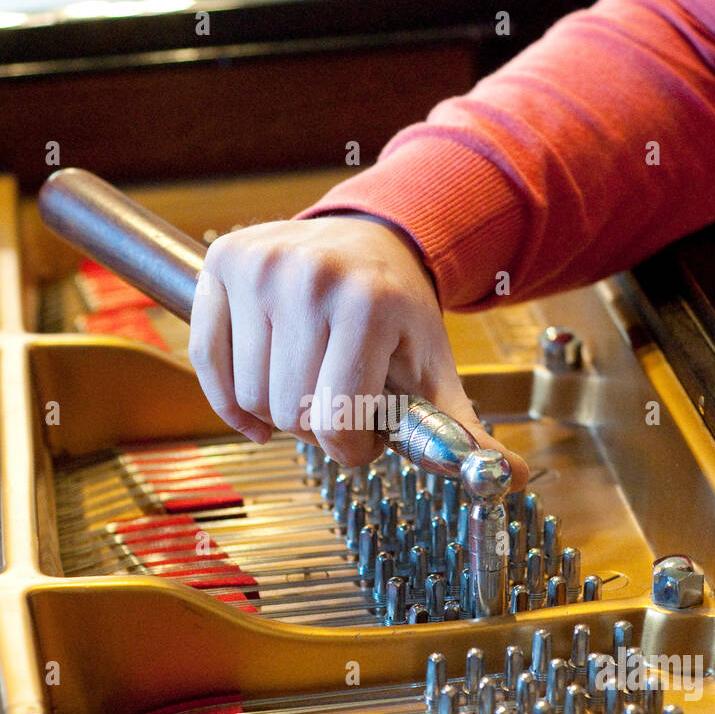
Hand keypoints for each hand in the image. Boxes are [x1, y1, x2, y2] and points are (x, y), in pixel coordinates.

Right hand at [188, 213, 528, 489]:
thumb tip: (506, 476)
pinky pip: (208, 362)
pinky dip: (229, 399)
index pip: (336, 422)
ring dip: (277, 412)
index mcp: (368, 304)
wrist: (366, 236)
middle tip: (340, 405)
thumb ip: (459, 428)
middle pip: (290, 411)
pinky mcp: (224, 265)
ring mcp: (260, 268)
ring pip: (250, 395)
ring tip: (310, 385)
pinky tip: (257, 408)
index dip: (353, 448)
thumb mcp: (432, 365)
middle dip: (317, 428)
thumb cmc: (397, 308)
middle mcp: (309, 278)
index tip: (366, 436)